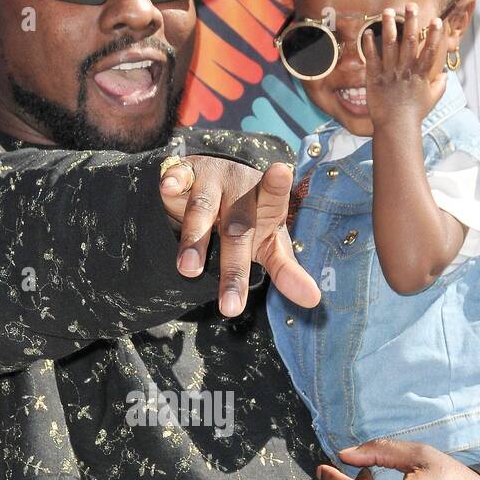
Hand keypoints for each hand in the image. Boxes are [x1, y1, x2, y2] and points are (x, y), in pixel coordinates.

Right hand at [160, 156, 321, 316]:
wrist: (213, 187)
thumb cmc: (248, 221)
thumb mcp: (269, 245)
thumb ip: (286, 271)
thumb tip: (312, 300)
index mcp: (266, 203)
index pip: (274, 197)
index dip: (277, 186)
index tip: (281, 173)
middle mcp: (240, 189)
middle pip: (237, 229)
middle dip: (232, 270)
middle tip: (230, 306)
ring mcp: (211, 180)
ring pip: (202, 209)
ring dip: (194, 238)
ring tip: (188, 270)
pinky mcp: (183, 173)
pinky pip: (176, 179)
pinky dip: (171, 183)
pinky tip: (167, 188)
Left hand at [362, 3, 446, 131]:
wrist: (395, 127)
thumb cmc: (414, 115)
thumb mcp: (432, 100)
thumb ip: (440, 86)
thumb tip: (445, 76)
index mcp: (421, 74)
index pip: (430, 51)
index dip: (434, 34)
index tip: (436, 20)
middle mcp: (406, 70)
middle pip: (410, 41)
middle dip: (411, 21)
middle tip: (411, 5)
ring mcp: (390, 73)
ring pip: (390, 44)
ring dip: (389, 26)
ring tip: (387, 11)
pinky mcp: (375, 78)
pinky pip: (372, 58)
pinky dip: (369, 44)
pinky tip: (368, 32)